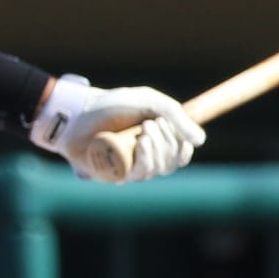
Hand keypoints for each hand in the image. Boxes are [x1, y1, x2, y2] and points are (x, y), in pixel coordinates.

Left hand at [30, 75, 205, 182]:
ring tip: (143, 132)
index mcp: (155, 140)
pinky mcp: (115, 174)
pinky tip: (140, 144)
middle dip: (167, 142)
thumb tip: (201, 141)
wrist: (77, 111)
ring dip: (156, 150)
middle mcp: (143, 156)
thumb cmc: (111, 104)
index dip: (183, 146)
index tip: (171, 126)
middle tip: (150, 124)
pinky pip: (139, 175)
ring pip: (157, 170)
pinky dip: (145, 160)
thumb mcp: (149, 101)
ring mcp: (129, 167)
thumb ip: (176, 116)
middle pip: (172, 163)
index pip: (181, 154)